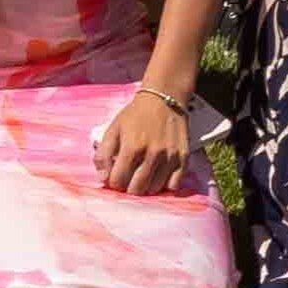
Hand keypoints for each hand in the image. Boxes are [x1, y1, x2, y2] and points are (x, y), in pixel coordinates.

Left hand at [94, 82, 206, 196]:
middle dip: (128, 187)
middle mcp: (152, 154)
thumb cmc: (136, 114)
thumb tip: (103, 178)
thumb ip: (103, 154)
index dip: (114, 181)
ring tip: (143, 176)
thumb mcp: (113, 129)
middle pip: (137, 189)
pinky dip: (165, 185)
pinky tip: (159, 176)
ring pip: (154, 189)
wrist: (164, 98)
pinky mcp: (183, 157)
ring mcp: (169, 157)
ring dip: (146, 187)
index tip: (116, 176)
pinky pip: (174, 184)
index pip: (118, 181)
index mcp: (132, 147)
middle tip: (129, 178)